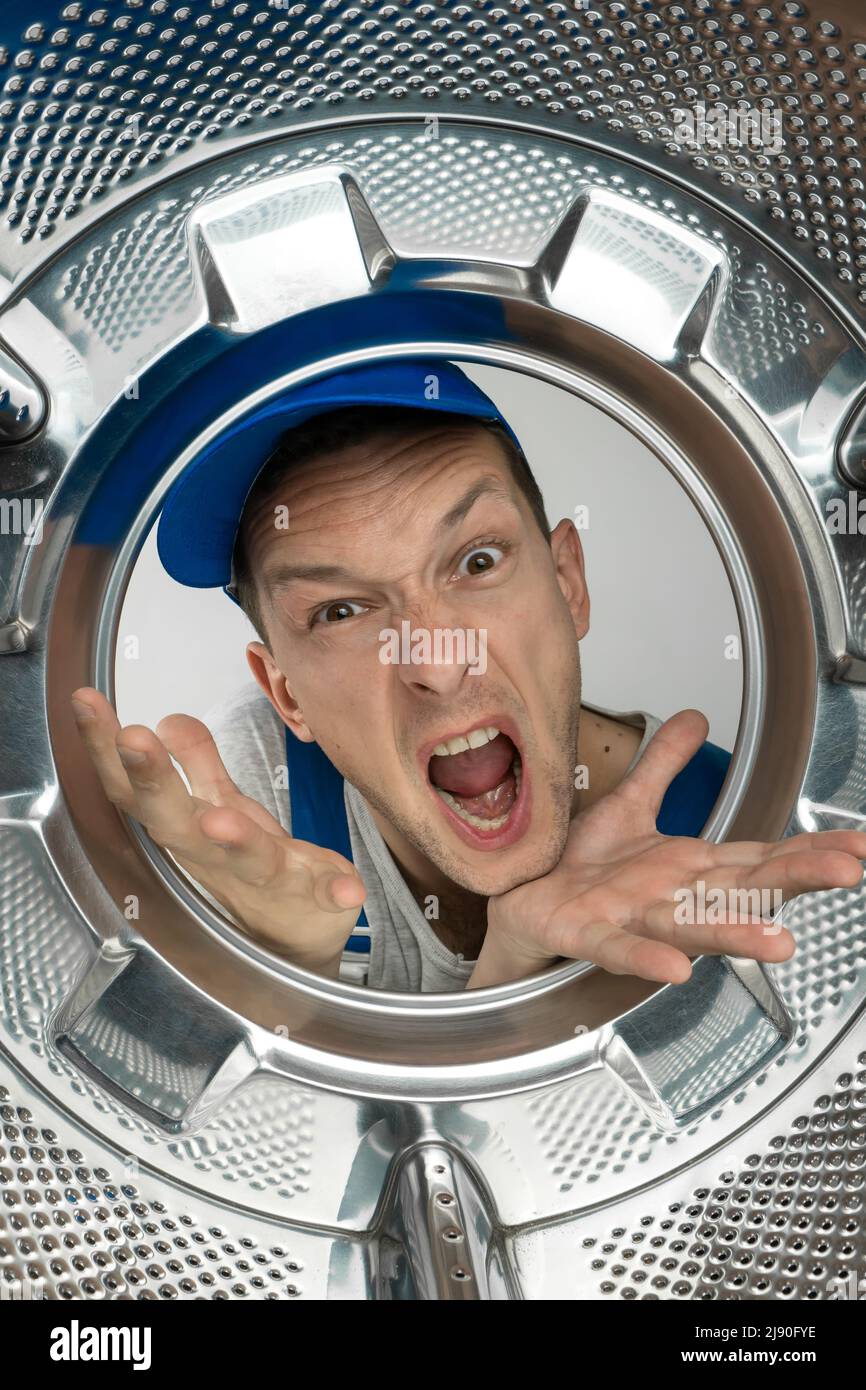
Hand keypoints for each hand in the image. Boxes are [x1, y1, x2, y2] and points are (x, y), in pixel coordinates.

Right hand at [71, 687, 365, 975]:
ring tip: (220, 821)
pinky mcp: (315, 899)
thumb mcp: (221, 806)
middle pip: (176, 820)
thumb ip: (197, 762)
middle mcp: (216, 858)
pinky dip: (335, 889)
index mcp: (188, 828)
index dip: (104, 747)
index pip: (137, 788)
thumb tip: (165, 717)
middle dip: (153, 779)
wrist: (292, 944)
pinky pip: (325, 893)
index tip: (84, 700)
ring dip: (235, 839)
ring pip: (248, 859)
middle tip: (133, 739)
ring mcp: (267, 881)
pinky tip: (350, 887)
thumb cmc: (246, 868)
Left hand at [471, 710, 865, 988]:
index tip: (859, 847)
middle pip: (743, 888)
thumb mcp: (628, 807)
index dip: (810, 850)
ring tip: (780, 941)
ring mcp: (635, 919)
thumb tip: (695, 717)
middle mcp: (673, 898)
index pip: (761, 856)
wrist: (521, 902)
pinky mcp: (590, 934)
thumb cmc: (581, 870)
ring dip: (737, 933)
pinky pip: (621, 948)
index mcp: (691, 869)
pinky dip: (648, 958)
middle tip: (848, 871)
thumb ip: (664, 766)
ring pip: (693, 926)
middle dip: (796, 880)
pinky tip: (675, 969)